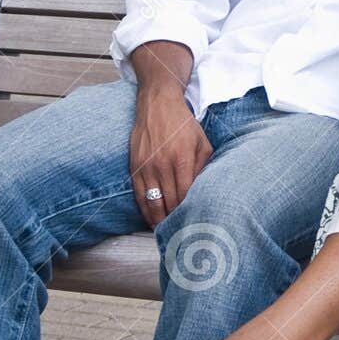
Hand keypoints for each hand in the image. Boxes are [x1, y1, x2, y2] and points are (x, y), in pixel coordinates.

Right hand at [130, 84, 212, 228]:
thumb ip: (204, 167)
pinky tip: (151, 220)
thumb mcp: (202, 143)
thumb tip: (204, 191)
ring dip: (158, 221)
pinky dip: (145, 210)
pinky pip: (139, 195)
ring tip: (165, 233)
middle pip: (168, 204)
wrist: (156, 104)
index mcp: (181, 159)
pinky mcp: (134, 166)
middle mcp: (162, 165)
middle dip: (174, 221)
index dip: (188, 213)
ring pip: (151, 204)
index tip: (194, 225)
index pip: (185, 196)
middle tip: (182, 235)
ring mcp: (146, 167)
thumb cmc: (184, 124)